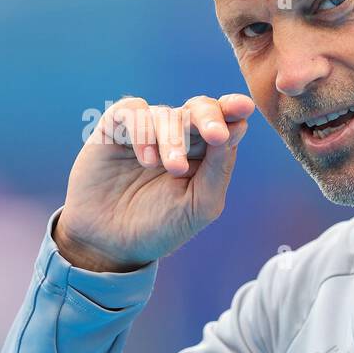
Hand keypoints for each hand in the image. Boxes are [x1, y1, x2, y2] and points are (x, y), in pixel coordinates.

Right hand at [53, 93, 254, 271]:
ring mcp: (145, 130)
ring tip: (172, 168)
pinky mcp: (114, 128)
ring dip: (173, 140)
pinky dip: (142, 131)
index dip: (234, 110)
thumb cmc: (159, 227)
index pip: (224, 122)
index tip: (244, 109)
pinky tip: (147, 160)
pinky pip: (132, 111)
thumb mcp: (199, 205)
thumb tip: (238, 128)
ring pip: (166, 114)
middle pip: (199, 108)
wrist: (109, 244)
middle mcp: (176, 135)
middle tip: (216, 135)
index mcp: (203, 152)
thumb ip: (219, 169)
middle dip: (210, 117)